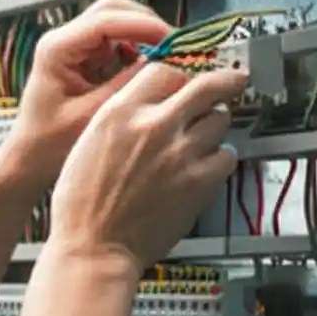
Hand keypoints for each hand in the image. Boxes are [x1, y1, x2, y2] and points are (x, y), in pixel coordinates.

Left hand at [0, 0, 174, 190]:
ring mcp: (74, 46)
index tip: (175, 42)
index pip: (106, 19)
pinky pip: (118, 41)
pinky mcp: (85, 58)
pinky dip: (138, 49)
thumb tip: (168, 63)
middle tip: (176, 49)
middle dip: (147, 25)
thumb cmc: (50, 144)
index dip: (145, 26)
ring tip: (168, 60)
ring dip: (145, 36)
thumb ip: (127, 85)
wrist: (28, 160)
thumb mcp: (92, 116)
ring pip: (119, 22)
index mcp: (57, 48)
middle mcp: (64, 38)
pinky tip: (152, 71)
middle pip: (114, 9)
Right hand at [47, 64, 246, 274]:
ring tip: (205, 136)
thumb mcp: (87, 143)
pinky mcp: (200, 182)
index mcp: (119, 113)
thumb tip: (149, 102)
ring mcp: (181, 153)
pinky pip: (227, 156)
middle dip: (225, 80)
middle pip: (206, 84)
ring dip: (215, 125)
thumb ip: (122, 117)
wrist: (94, 246)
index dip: (182, 70)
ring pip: (220, 120)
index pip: (164, 68)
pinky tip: (205, 166)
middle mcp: (153, 126)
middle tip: (234, 80)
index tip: (190, 73)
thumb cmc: (82, 204)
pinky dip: (219, 159)